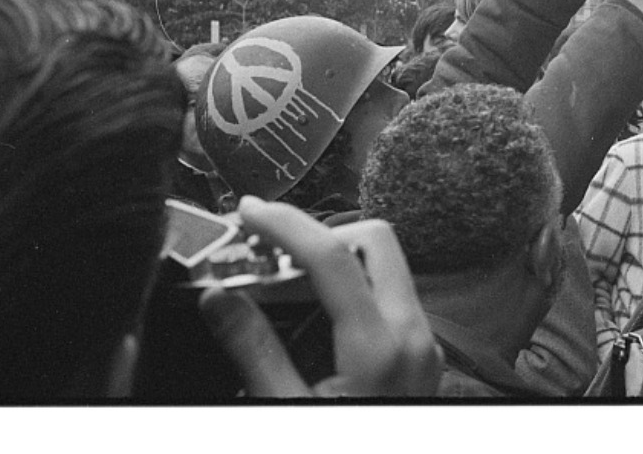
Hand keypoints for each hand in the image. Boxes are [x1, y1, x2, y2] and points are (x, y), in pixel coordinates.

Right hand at [199, 197, 441, 396]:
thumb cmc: (338, 452)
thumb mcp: (286, 408)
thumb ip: (253, 349)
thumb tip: (217, 297)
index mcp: (380, 345)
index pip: (334, 255)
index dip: (285, 224)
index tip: (248, 212)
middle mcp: (414, 334)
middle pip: (374, 241)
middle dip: (317, 236)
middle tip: (263, 252)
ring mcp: (425, 345)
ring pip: (386, 267)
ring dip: (332, 264)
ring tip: (276, 286)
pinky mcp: (423, 356)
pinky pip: (390, 299)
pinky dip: (350, 291)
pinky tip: (308, 315)